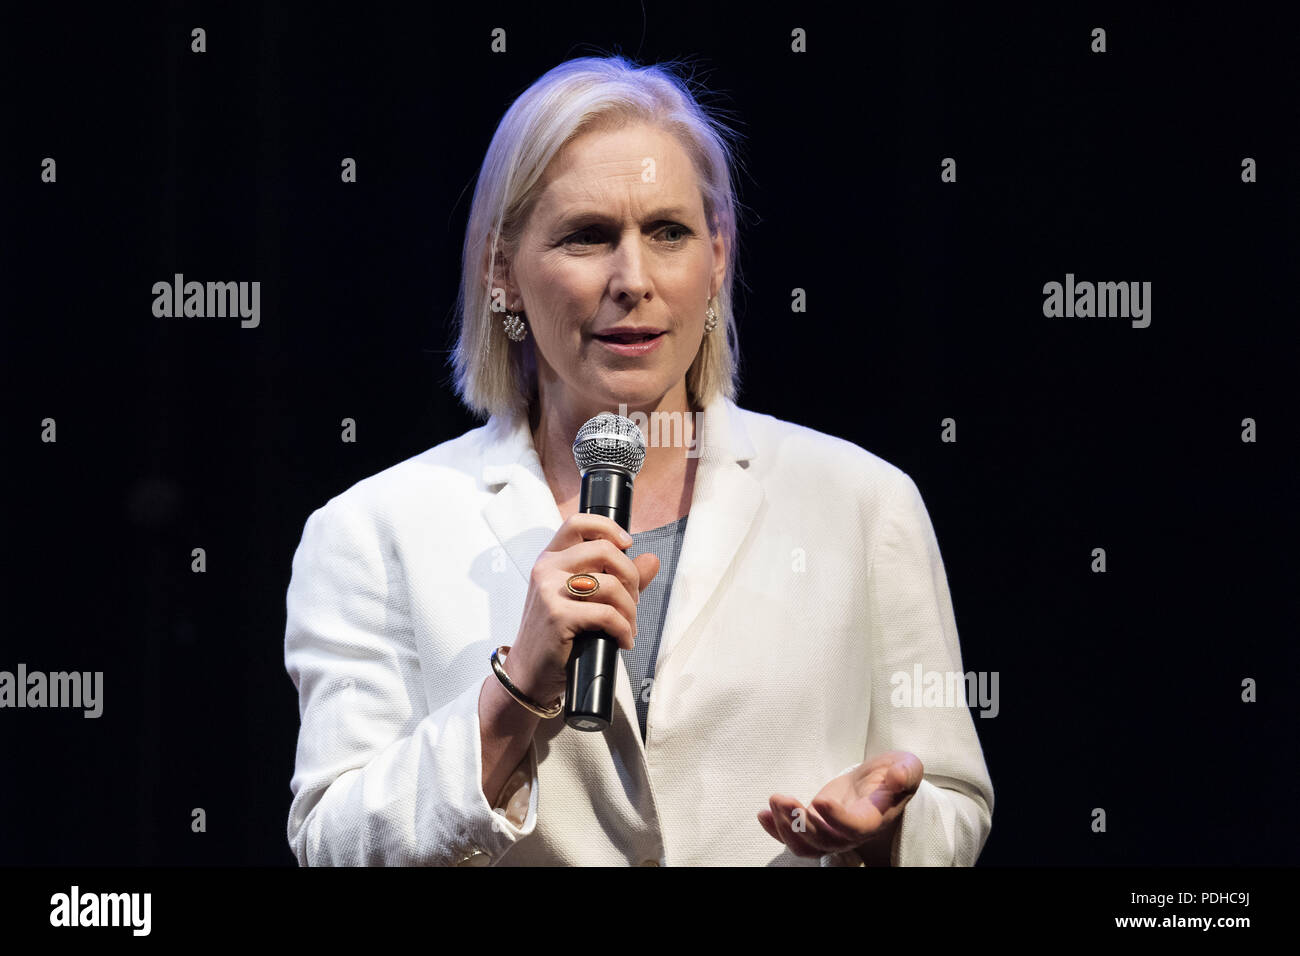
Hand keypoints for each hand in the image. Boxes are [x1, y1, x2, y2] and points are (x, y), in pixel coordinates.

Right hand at [505, 513, 659, 704]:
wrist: (528, 672)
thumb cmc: (555, 635)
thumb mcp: (582, 599)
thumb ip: (618, 578)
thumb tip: (651, 560)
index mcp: (550, 559)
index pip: (578, 523)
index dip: (608, 528)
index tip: (627, 545)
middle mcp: (547, 569)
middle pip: (604, 550)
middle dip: (631, 576)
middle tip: (634, 600)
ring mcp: (549, 591)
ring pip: (610, 584)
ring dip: (630, 610)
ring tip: (628, 626)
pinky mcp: (557, 615)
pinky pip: (607, 614)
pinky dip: (623, 629)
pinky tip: (623, 641)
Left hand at [757, 750, 922, 862]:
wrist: (880, 782)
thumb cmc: (893, 773)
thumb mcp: (907, 766)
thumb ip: (906, 772)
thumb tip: (899, 777)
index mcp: (874, 818)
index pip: (855, 828)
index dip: (837, 819)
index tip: (820, 800)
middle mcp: (851, 833)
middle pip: (825, 842)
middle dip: (800, 823)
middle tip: (782, 799)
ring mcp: (831, 832)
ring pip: (807, 845)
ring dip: (786, 828)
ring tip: (774, 802)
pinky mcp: (816, 826)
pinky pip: (794, 838)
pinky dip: (775, 830)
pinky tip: (762, 814)